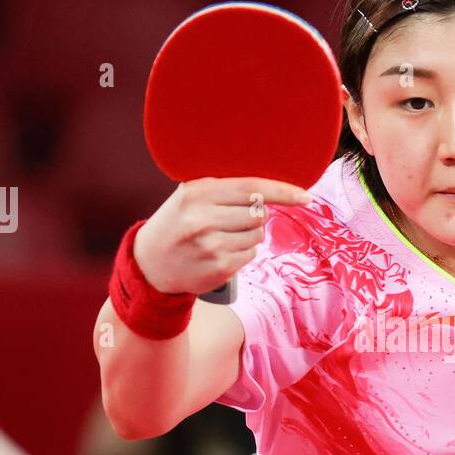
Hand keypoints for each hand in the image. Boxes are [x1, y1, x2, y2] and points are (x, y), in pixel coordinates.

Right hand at [133, 177, 313, 295]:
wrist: (149, 264)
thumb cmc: (177, 222)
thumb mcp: (190, 195)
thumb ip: (224, 187)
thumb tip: (270, 186)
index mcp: (197, 193)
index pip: (252, 188)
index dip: (283, 191)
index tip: (305, 196)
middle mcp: (203, 219)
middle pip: (259, 213)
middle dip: (254, 215)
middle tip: (230, 218)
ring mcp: (212, 246)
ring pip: (257, 235)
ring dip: (247, 235)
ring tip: (220, 236)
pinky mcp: (219, 269)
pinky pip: (250, 255)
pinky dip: (242, 253)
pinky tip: (220, 252)